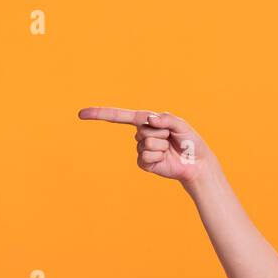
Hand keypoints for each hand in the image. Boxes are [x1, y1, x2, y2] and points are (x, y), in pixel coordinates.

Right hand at [77, 108, 220, 186]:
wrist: (196, 163)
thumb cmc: (189, 141)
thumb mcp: (181, 125)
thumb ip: (166, 119)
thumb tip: (149, 120)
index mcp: (146, 121)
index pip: (119, 116)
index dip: (100, 114)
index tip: (81, 114)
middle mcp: (141, 134)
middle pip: (143, 130)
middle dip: (162, 134)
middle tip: (172, 139)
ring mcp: (141, 149)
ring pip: (146, 144)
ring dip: (162, 146)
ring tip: (170, 149)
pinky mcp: (144, 163)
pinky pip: (145, 157)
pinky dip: (158, 158)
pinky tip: (165, 159)